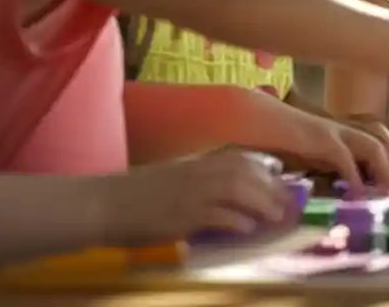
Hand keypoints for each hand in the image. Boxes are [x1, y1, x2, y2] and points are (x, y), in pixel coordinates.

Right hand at [94, 149, 287, 244]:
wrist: (102, 203)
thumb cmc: (137, 195)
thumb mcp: (174, 179)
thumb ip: (203, 183)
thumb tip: (232, 199)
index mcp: (196, 163)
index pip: (242, 159)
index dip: (266, 172)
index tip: (282, 184)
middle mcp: (197, 172)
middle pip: (246, 173)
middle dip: (271, 189)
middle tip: (287, 205)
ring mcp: (190, 191)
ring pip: (237, 189)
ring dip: (261, 202)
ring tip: (275, 216)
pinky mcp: (181, 214)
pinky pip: (216, 214)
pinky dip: (235, 220)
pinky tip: (245, 228)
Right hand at [278, 112, 388, 190]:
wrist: (255, 120)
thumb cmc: (279, 140)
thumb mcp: (311, 156)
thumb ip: (327, 168)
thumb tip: (341, 193)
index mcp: (343, 130)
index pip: (380, 136)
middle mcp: (344, 127)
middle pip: (384, 137)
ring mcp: (334, 130)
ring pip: (374, 144)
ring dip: (383, 169)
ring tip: (382, 193)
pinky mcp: (321, 138)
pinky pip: (345, 157)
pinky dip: (354, 176)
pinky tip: (355, 194)